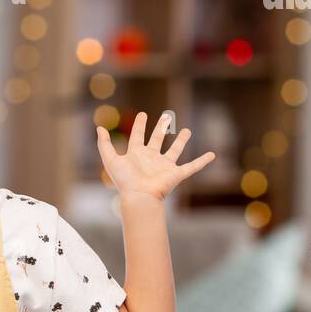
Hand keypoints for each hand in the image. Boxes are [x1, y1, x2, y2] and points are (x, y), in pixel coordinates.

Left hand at [96, 111, 214, 201]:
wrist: (139, 197)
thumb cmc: (124, 180)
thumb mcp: (110, 159)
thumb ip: (104, 144)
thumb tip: (99, 128)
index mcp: (136, 154)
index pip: (138, 136)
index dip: (140, 125)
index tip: (143, 114)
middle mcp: (151, 159)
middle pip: (158, 140)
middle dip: (162, 128)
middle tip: (167, 117)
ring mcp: (164, 166)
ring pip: (175, 150)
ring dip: (181, 141)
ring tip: (187, 130)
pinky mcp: (176, 174)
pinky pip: (192, 167)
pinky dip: (202, 161)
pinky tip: (212, 155)